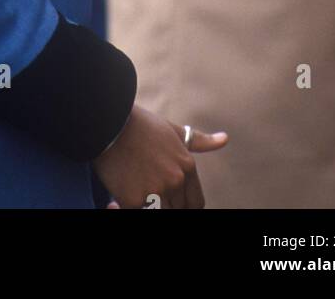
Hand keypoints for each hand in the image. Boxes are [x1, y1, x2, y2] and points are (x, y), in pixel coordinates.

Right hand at [94, 105, 227, 208]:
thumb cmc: (141, 125)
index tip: (169, 197)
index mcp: (187, 167)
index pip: (195, 203)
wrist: (110, 121)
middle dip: (164, 204)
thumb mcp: (173, 131)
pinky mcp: (134, 200)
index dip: (182, 203)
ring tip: (135, 188)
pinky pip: (137, 212)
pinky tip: (119, 193)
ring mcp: (156, 191)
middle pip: (178, 210)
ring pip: (160, 212)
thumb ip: (199, 141)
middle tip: (147, 187)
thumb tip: (225, 139)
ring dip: (148, 205)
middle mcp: (176, 181)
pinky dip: (128, 206)